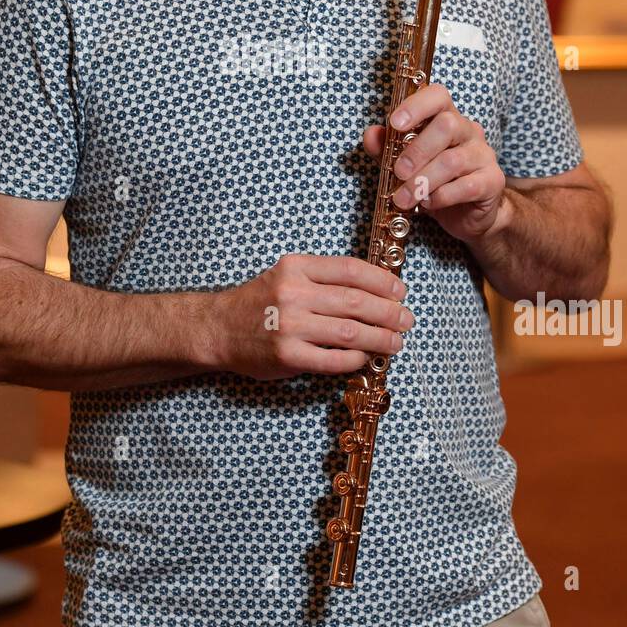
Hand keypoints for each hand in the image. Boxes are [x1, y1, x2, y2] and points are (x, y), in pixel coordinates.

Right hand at [205, 253, 414, 381]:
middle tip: (407, 320)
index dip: (382, 281)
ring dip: (381, 338)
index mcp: (297, 267)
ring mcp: (290, 326)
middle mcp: (294, 293)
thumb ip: (323, 279)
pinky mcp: (288, 356)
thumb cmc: (260, 302)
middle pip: (357, 301)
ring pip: (351, 332)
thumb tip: (375, 290)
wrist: (219, 328)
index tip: (400, 291)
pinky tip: (366, 358)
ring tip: (396, 342)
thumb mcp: (287, 275)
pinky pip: (334, 359)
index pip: (350, 270)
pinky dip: (356, 359)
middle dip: (390, 312)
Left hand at [363, 82, 507, 243]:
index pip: (438, 95)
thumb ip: (387, 148)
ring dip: (423, 181)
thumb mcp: (405, 164)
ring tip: (405, 198)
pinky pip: (467, 186)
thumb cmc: (434, 181)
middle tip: (398, 172)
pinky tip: (429, 202)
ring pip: (453, 160)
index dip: (416, 106)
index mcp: (446, 118)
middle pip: (447, 125)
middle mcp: (468, 131)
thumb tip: (371, 135)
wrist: (467, 214)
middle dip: (417, 151)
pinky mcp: (493, 180)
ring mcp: (483, 154)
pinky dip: (442, 196)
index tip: (395, 124)